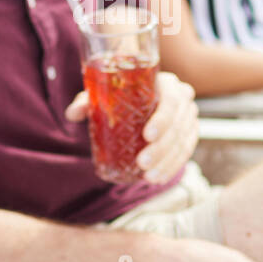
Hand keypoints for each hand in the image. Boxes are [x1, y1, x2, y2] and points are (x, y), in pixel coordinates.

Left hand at [65, 71, 197, 184]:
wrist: (139, 100)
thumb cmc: (120, 96)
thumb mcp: (103, 96)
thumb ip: (87, 101)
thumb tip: (73, 113)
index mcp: (166, 82)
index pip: (171, 101)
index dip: (163, 120)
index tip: (147, 136)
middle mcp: (183, 97)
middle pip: (178, 125)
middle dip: (161, 148)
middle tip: (142, 162)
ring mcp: (189, 117)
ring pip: (183, 142)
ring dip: (167, 162)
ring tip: (148, 176)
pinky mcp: (189, 134)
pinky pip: (185, 153)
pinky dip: (172, 167)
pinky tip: (158, 178)